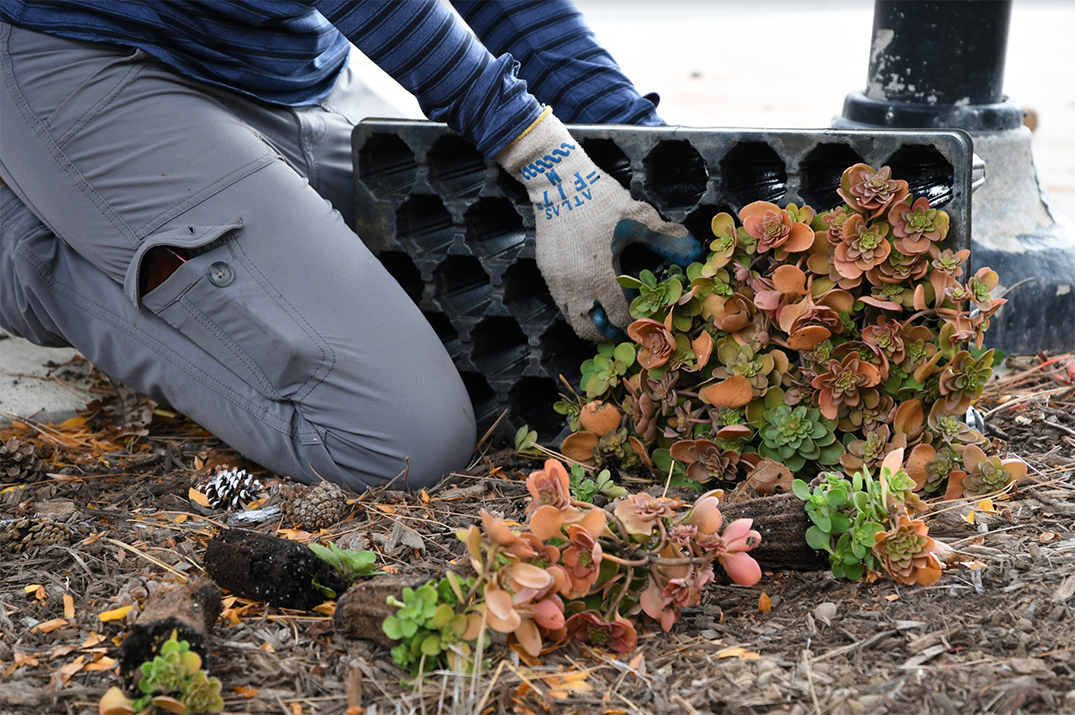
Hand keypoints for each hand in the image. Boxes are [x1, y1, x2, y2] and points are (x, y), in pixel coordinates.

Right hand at [496, 110, 702, 340]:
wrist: (559, 182)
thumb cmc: (602, 199)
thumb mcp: (638, 217)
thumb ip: (666, 240)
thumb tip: (694, 254)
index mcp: (602, 274)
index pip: (618, 317)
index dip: (633, 326)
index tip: (645, 326)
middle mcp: (576, 285)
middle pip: (590, 329)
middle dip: (608, 333)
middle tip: (624, 328)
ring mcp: (558, 280)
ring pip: (573, 319)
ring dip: (591, 322)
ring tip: (606, 316)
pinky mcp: (546, 271)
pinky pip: (561, 301)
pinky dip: (577, 306)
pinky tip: (590, 294)